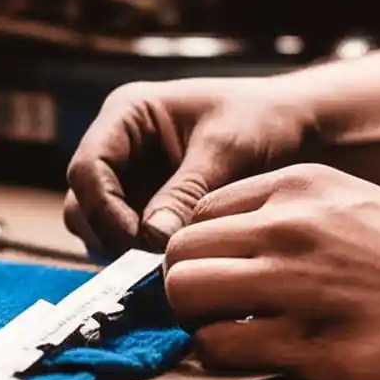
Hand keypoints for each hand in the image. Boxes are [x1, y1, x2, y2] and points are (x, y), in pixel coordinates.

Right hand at [65, 77, 313, 254]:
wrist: (296, 126)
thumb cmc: (263, 119)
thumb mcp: (227, 149)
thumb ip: (187, 192)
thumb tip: (152, 239)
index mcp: (126, 115)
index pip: (86, 168)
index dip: (104, 210)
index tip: (138, 242)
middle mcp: (117, 147)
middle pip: (83, 202)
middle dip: (112, 235)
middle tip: (154, 263)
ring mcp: (129, 179)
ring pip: (99, 226)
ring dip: (125, 249)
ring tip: (169, 264)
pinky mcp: (145, 207)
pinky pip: (127, 239)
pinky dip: (143, 255)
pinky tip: (175, 263)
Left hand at [164, 163, 379, 379]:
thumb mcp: (350, 204)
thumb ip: (284, 210)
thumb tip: (218, 236)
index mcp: (299, 186)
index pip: (199, 210)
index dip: (197, 248)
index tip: (210, 271)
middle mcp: (291, 226)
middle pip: (180, 249)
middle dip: (182, 283)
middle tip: (204, 306)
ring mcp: (299, 283)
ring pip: (186, 291)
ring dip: (192, 318)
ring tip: (219, 328)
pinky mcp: (310, 342)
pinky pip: (219, 344)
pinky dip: (217, 354)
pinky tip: (245, 353)